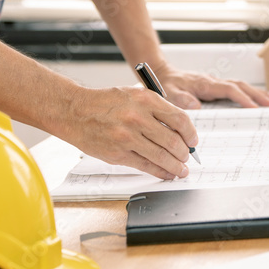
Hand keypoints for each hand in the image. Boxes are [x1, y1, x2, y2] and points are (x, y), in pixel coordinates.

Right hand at [56, 85, 198, 179]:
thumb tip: (179, 130)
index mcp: (146, 100)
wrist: (75, 111)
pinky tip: (166, 173)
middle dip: (184, 153)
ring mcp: (127, 137)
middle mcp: (138, 118)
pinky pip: (145, 166)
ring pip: (162, 156)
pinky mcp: (118, 153)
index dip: (191, 133)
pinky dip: (160, 172)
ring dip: (176, 166)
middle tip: (187, 157)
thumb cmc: (105, 103)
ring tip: (181, 170)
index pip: (180, 119)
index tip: (193, 141)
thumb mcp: (134, 95)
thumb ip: (156, 109)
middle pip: (173, 141)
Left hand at [155, 66, 268, 108]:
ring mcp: (215, 83)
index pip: (229, 90)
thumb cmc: (165, 84)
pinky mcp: (215, 87)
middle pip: (240, 86)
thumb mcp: (169, 93)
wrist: (162, 74)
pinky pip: (236, 88)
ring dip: (256, 93)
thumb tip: (197, 107)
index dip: (242, 98)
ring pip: (240, 86)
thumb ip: (182, 99)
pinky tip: (257, 98)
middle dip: (257, 95)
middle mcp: (213, 82)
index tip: (254, 107)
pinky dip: (249, 93)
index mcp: (205, 84)